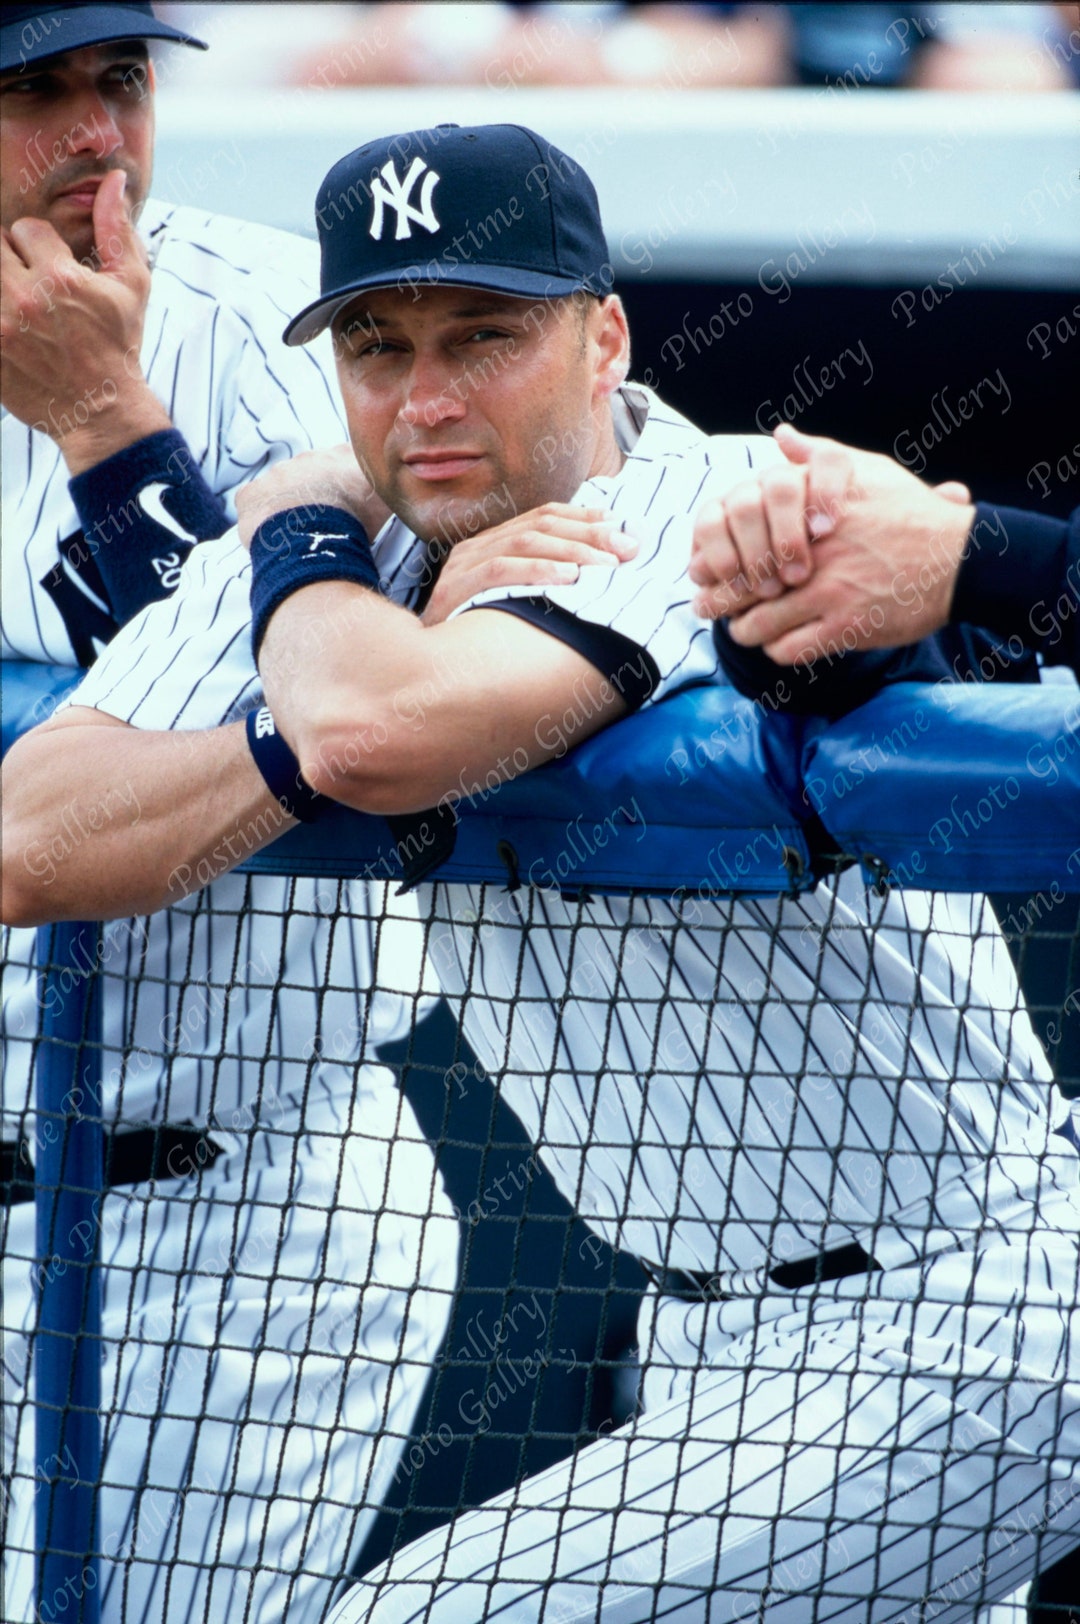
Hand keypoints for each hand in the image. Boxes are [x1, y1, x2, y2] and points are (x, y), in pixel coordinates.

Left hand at [0, 171, 168, 470]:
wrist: (102, 412)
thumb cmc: (118, 348)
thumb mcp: (131, 287)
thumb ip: (117, 230)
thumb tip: (113, 180)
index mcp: (61, 278)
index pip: (25, 228)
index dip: (38, 244)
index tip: (52, 268)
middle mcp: (25, 299)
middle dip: (11, 259)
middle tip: (30, 282)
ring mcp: (1, 327)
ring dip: (2, 281)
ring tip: (21, 301)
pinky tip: (14, 324)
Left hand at [235, 444, 391, 547]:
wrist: (314, 539)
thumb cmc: (354, 522)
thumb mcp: (385, 501)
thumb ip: (390, 486)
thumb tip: (403, 482)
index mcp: (340, 457)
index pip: (345, 461)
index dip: (347, 481)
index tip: (350, 500)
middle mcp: (307, 458)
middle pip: (311, 473)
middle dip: (316, 492)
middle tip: (325, 520)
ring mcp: (276, 474)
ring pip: (282, 488)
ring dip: (289, 505)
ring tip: (299, 532)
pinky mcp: (251, 495)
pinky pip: (253, 503)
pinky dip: (261, 517)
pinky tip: (274, 535)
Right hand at [420, 502, 635, 624]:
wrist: (430, 676)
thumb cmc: (483, 643)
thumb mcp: (520, 606)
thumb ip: (552, 582)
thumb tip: (608, 568)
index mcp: (492, 544)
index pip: (544, 516)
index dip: (586, 518)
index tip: (625, 528)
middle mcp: (474, 549)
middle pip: (540, 526)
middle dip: (590, 535)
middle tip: (628, 551)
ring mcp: (461, 568)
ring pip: (524, 543)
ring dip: (572, 552)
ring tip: (607, 568)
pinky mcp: (453, 592)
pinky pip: (499, 571)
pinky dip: (538, 571)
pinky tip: (569, 578)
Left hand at [691, 424, 973, 664]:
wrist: (960, 560)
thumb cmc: (911, 514)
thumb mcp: (865, 471)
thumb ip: (817, 457)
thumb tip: (781, 437)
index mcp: (809, 513)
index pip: (740, 537)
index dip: (718, 556)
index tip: (710, 566)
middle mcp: (814, 553)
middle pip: (739, 585)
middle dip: (718, 600)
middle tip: (708, 604)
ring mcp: (829, 592)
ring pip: (757, 625)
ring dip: (745, 630)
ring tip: (744, 628)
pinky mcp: (845, 628)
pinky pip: (788, 650)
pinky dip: (777, 650)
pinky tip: (780, 642)